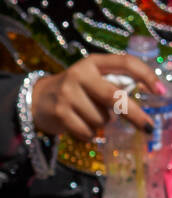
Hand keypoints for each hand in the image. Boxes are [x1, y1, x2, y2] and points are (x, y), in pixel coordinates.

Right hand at [30, 53, 163, 140]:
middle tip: (149, 128)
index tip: (161, 91)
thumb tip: (149, 98)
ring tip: (88, 116)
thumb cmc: (75, 90)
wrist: (38, 99)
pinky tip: (79, 126)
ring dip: (101, 124)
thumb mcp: (92, 79)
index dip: (146, 75)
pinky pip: (88, 131)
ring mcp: (68, 93)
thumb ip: (114, 83)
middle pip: (115, 96)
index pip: (126, 63)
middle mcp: (80, 74)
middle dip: (135, 115)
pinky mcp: (60, 112)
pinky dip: (88, 134)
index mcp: (93, 62)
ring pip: (102, 119)